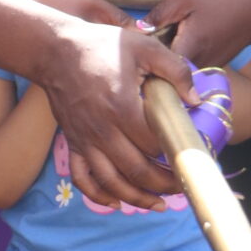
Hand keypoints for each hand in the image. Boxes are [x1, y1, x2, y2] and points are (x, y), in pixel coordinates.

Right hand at [39, 18, 194, 209]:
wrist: (55, 50)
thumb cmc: (101, 46)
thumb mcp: (144, 46)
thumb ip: (175, 69)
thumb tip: (196, 99)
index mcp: (122, 107)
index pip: (154, 143)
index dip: (175, 153)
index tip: (191, 155)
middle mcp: (102, 130)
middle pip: (137, 170)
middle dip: (164, 184)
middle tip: (183, 185)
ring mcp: (85, 140)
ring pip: (112, 182)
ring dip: (137, 198)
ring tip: (159, 204)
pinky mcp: (73, 143)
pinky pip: (83, 178)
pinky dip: (99, 195)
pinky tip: (117, 202)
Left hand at [151, 0, 250, 64]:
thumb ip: (161, 13)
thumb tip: (138, 28)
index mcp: (187, 50)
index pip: (157, 61)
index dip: (146, 47)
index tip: (143, 33)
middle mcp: (197, 64)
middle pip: (168, 53)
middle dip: (163, 29)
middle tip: (165, 9)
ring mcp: (207, 65)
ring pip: (181, 50)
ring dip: (177, 29)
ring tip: (181, 3)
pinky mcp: (214, 61)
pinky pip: (194, 49)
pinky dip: (190, 32)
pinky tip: (193, 12)